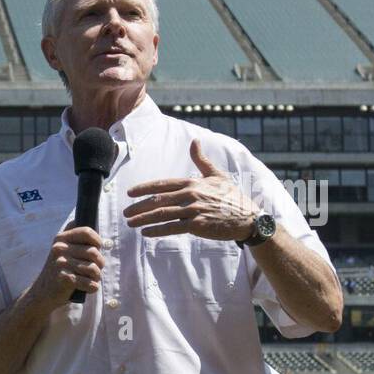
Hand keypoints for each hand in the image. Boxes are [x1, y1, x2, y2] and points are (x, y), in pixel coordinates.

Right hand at [34, 225, 104, 309]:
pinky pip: (89, 282)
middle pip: (93, 252)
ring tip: (90, 279)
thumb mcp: (63, 250)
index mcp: (60, 239)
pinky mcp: (65, 279)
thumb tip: (97, 229)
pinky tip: (89, 288)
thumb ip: (76, 237)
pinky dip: (93, 287)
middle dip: (100, 263)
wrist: (42, 293)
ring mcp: (61, 263)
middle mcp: (59, 249)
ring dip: (97, 277)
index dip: (97, 241)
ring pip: (93, 268)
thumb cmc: (59, 271)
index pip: (86, 232)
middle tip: (94, 270)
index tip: (97, 249)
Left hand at [124, 139, 258, 241]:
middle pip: (158, 200)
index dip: (144, 188)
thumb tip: (195, 141)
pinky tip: (145, 232)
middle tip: (125, 212)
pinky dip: (157, 230)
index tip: (129, 193)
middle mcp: (191, 194)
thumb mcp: (217, 175)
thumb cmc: (231, 197)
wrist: (248, 218)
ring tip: (130, 223)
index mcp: (193, 182)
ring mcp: (194, 210)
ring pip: (162, 214)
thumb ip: (201, 160)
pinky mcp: (198, 225)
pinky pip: (173, 228)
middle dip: (139, 206)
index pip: (163, 184)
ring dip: (143, 219)